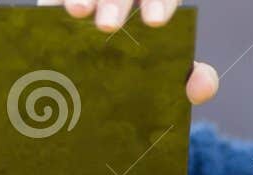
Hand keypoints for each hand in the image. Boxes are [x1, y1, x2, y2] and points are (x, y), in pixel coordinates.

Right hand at [41, 0, 218, 103]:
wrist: (106, 75)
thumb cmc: (145, 70)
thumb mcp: (170, 69)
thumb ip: (191, 77)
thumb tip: (202, 88)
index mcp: (157, 3)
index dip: (159, 5)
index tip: (154, 22)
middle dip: (116, 4)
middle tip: (110, 26)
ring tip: (78, 11)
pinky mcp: (62, 1)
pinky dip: (56, 2)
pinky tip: (50, 9)